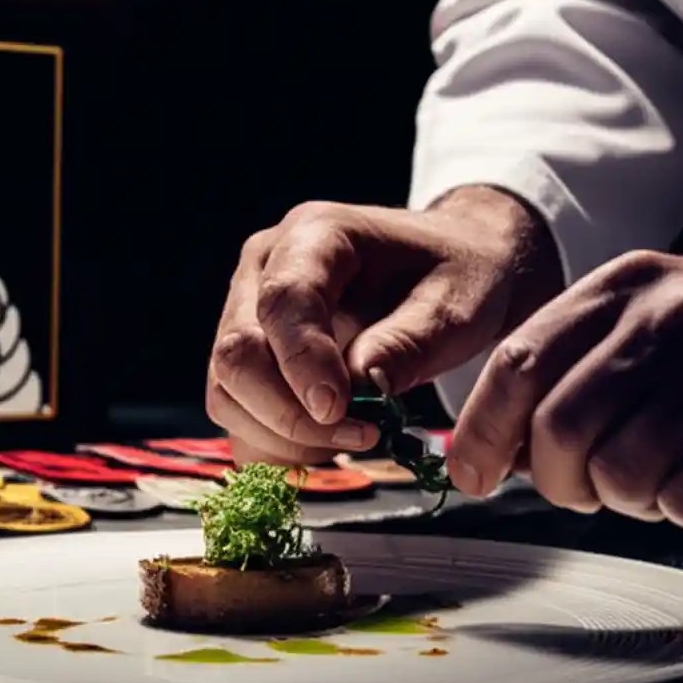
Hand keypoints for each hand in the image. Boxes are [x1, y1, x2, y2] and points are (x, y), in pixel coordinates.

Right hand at [206, 189, 562, 464]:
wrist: (451, 270)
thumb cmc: (455, 277)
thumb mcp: (455, 304)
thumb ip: (407, 341)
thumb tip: (357, 383)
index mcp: (314, 235)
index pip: (283, 301)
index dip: (302, 362)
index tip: (338, 410)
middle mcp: (264, 268)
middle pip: (238, 352)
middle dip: (288, 412)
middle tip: (361, 434)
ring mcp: (248, 310)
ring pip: (227, 390)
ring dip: (281, 434)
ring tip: (353, 438)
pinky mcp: (251, 354)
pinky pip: (236, 410)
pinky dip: (272, 442)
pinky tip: (326, 447)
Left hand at [449, 249, 682, 528]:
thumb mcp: (645, 311)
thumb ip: (566, 363)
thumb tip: (493, 444)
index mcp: (624, 286)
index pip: (518, 361)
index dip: (481, 428)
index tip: (469, 470)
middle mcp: (668, 322)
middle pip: (558, 427)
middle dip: (552, 479)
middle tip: (575, 488)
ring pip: (619, 474)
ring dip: (622, 498)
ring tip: (653, 475)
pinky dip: (680, 509)